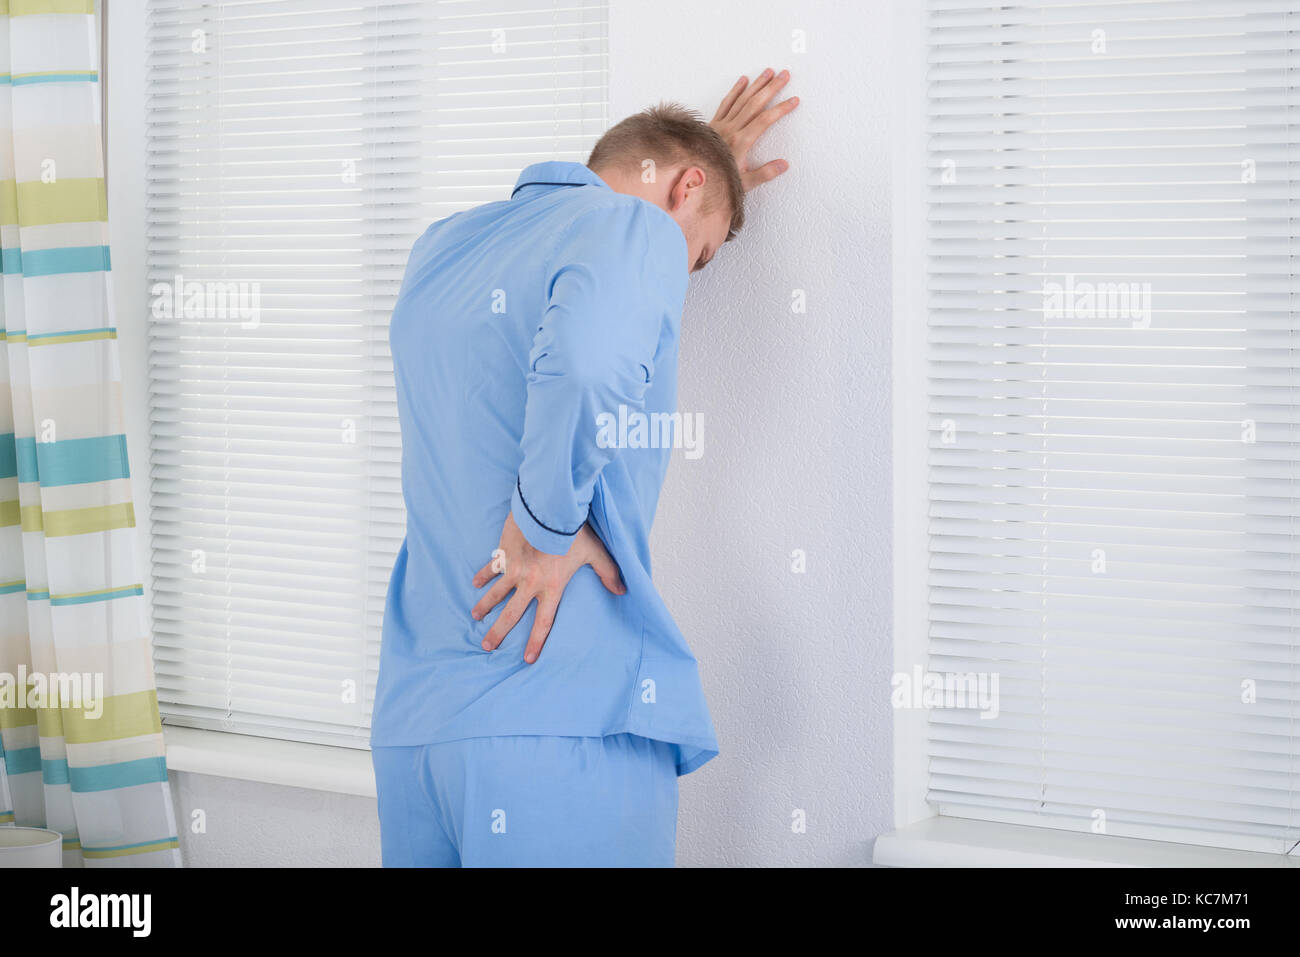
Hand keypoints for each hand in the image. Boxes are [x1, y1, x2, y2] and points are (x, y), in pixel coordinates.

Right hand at [471, 513, 624, 662]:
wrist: (549, 509)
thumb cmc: (573, 532)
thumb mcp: (594, 552)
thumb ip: (607, 572)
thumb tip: (622, 590)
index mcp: (551, 587)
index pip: (543, 622)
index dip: (535, 642)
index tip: (527, 659)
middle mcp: (530, 583)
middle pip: (512, 614)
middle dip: (499, 632)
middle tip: (487, 647)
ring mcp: (515, 569)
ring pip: (496, 593)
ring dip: (485, 606)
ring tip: (475, 617)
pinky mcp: (505, 553)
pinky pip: (491, 567)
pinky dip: (483, 574)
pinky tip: (474, 582)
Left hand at [710, 67, 798, 190]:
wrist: (690, 176)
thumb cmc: (717, 180)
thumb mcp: (743, 183)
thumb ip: (764, 174)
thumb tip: (784, 165)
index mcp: (740, 142)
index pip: (765, 120)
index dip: (780, 109)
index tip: (794, 100)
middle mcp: (731, 129)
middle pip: (755, 103)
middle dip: (771, 87)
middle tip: (784, 75)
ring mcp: (721, 124)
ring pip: (741, 99)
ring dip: (756, 84)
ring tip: (769, 71)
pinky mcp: (713, 123)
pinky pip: (726, 103)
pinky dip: (735, 90)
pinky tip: (743, 79)